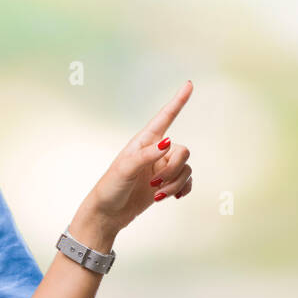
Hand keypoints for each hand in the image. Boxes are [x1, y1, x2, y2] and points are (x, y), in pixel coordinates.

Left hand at [81, 81, 193, 236]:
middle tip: (155, 182)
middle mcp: (155, 151)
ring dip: (176, 183)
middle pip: (183, 150)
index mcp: (143, 142)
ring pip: (186, 168)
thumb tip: (167, 143)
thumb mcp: (124, 169)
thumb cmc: (110, 188)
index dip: (178, 101)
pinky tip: (173, 197)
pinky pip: (187, 181)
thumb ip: (147, 155)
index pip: (164, 117)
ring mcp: (162, 167)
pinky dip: (183, 190)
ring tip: (158, 193)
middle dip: (174, 169)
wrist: (108, 214)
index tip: (189, 84)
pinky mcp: (166, 183)